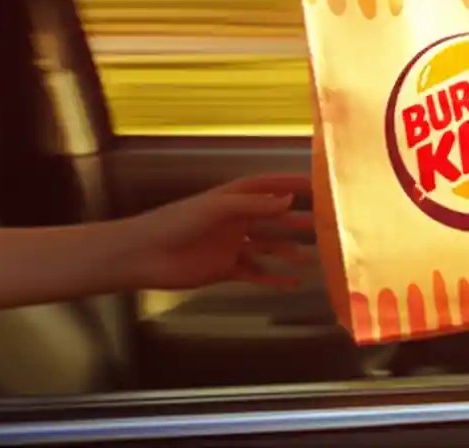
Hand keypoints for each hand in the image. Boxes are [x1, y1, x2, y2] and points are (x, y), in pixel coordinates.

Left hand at [117, 174, 312, 290]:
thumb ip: (253, 205)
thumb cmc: (176, 223)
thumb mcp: (217, 209)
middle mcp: (235, 220)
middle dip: (296, 221)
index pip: (268, 186)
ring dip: (288, 251)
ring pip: (267, 247)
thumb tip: (289, 201)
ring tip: (312, 257)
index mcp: (231, 198)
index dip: (291, 184)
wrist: (144, 255)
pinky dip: (273, 278)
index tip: (319, 185)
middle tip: (325, 226)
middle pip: (272, 219)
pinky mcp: (224, 269)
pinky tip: (291, 284)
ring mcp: (230, 245)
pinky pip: (255, 272)